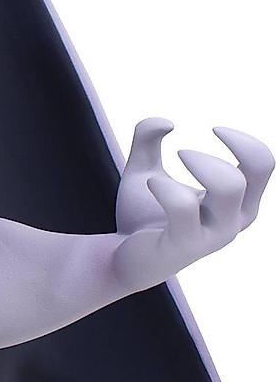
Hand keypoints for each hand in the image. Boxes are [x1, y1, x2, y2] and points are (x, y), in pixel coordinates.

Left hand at [112, 118, 272, 293]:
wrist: (120, 259)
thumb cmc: (142, 216)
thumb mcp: (144, 171)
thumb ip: (147, 141)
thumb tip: (166, 122)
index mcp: (236, 202)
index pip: (263, 163)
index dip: (243, 139)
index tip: (213, 129)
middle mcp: (234, 219)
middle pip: (255, 169)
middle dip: (224, 145)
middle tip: (182, 152)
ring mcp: (213, 235)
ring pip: (228, 186)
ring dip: (200, 161)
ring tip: (170, 162)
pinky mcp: (186, 245)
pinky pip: (184, 206)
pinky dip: (165, 186)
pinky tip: (150, 184)